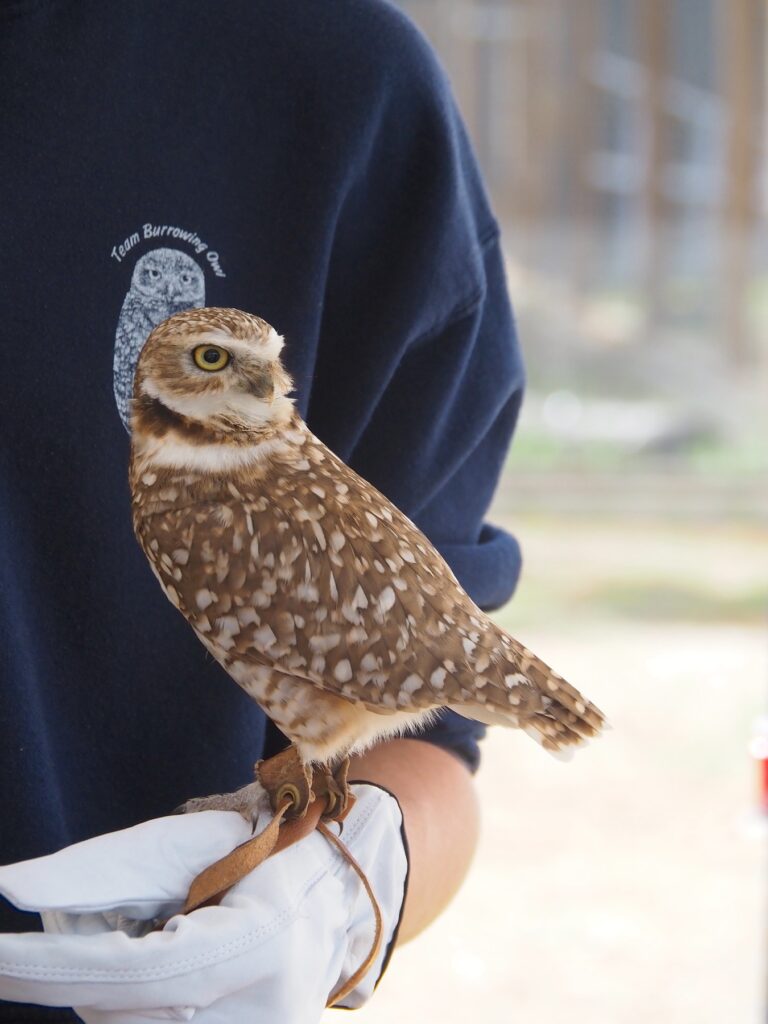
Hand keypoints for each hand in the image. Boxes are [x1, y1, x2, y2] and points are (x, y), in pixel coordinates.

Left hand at [0, 784, 406, 1022]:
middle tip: (103, 914)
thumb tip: (10, 890)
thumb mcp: (194, 838)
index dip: (53, 969)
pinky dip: (137, 1002)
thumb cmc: (271, 845)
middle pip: (121, 1012)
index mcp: (258, 943)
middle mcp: (261, 1013)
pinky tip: (166, 961)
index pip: (134, 974)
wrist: (346, 891)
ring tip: (159, 931)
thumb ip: (105, 868)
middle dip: (82, 968)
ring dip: (112, 986)